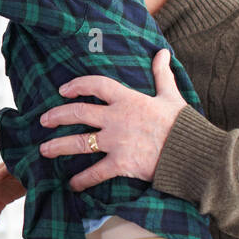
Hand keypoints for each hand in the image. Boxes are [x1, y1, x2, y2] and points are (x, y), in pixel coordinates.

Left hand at [37, 48, 186, 191]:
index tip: (63, 90)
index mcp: (128, 99)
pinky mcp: (121, 163)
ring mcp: (117, 142)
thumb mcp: (171, 95)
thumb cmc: (183, 124)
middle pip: (78, 113)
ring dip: (58, 146)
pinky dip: (82, 180)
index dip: (76, 85)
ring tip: (44, 150)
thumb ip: (162, 75)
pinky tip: (72, 185)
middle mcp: (117, 118)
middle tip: (44, 120)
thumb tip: (163, 53)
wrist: (195, 153)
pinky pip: (95, 173)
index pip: (95, 85)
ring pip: (79, 142)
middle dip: (57, 116)